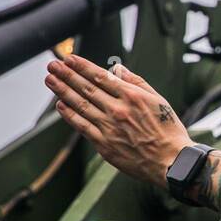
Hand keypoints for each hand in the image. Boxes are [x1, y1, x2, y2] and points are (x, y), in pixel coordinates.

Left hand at [45, 54, 191, 189]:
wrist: (170, 161)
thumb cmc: (168, 131)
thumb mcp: (158, 100)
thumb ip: (136, 82)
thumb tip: (118, 69)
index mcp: (132, 96)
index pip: (100, 77)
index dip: (82, 66)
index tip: (69, 59)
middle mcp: (118, 110)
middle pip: (86, 88)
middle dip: (67, 75)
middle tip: (53, 65)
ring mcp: (109, 127)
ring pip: (80, 105)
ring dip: (63, 91)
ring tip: (50, 80)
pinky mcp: (104, 144)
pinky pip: (82, 126)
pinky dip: (70, 115)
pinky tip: (61, 105)